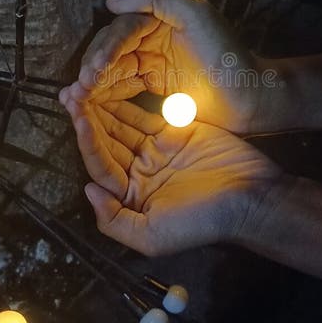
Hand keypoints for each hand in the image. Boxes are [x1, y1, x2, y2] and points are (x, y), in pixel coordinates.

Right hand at [59, 0, 273, 134]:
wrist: (250, 97)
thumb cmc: (227, 53)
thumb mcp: (196, 13)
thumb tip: (112, 1)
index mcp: (160, 15)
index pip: (122, 29)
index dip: (105, 49)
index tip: (92, 72)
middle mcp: (153, 34)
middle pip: (112, 48)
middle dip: (93, 67)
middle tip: (79, 89)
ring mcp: (152, 60)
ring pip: (112, 68)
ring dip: (93, 82)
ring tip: (76, 100)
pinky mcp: (154, 84)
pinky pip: (122, 86)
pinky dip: (106, 94)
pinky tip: (91, 106)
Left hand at [63, 96, 282, 255]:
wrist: (251, 198)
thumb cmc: (202, 222)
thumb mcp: (152, 237)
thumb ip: (114, 220)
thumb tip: (88, 190)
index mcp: (130, 197)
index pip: (101, 165)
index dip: (86, 141)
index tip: (76, 116)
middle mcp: (140, 173)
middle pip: (107, 142)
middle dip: (87, 119)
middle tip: (71, 93)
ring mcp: (157, 151)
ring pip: (123, 125)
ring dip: (103, 107)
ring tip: (84, 86)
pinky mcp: (175, 133)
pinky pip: (146, 114)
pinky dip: (128, 101)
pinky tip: (111, 86)